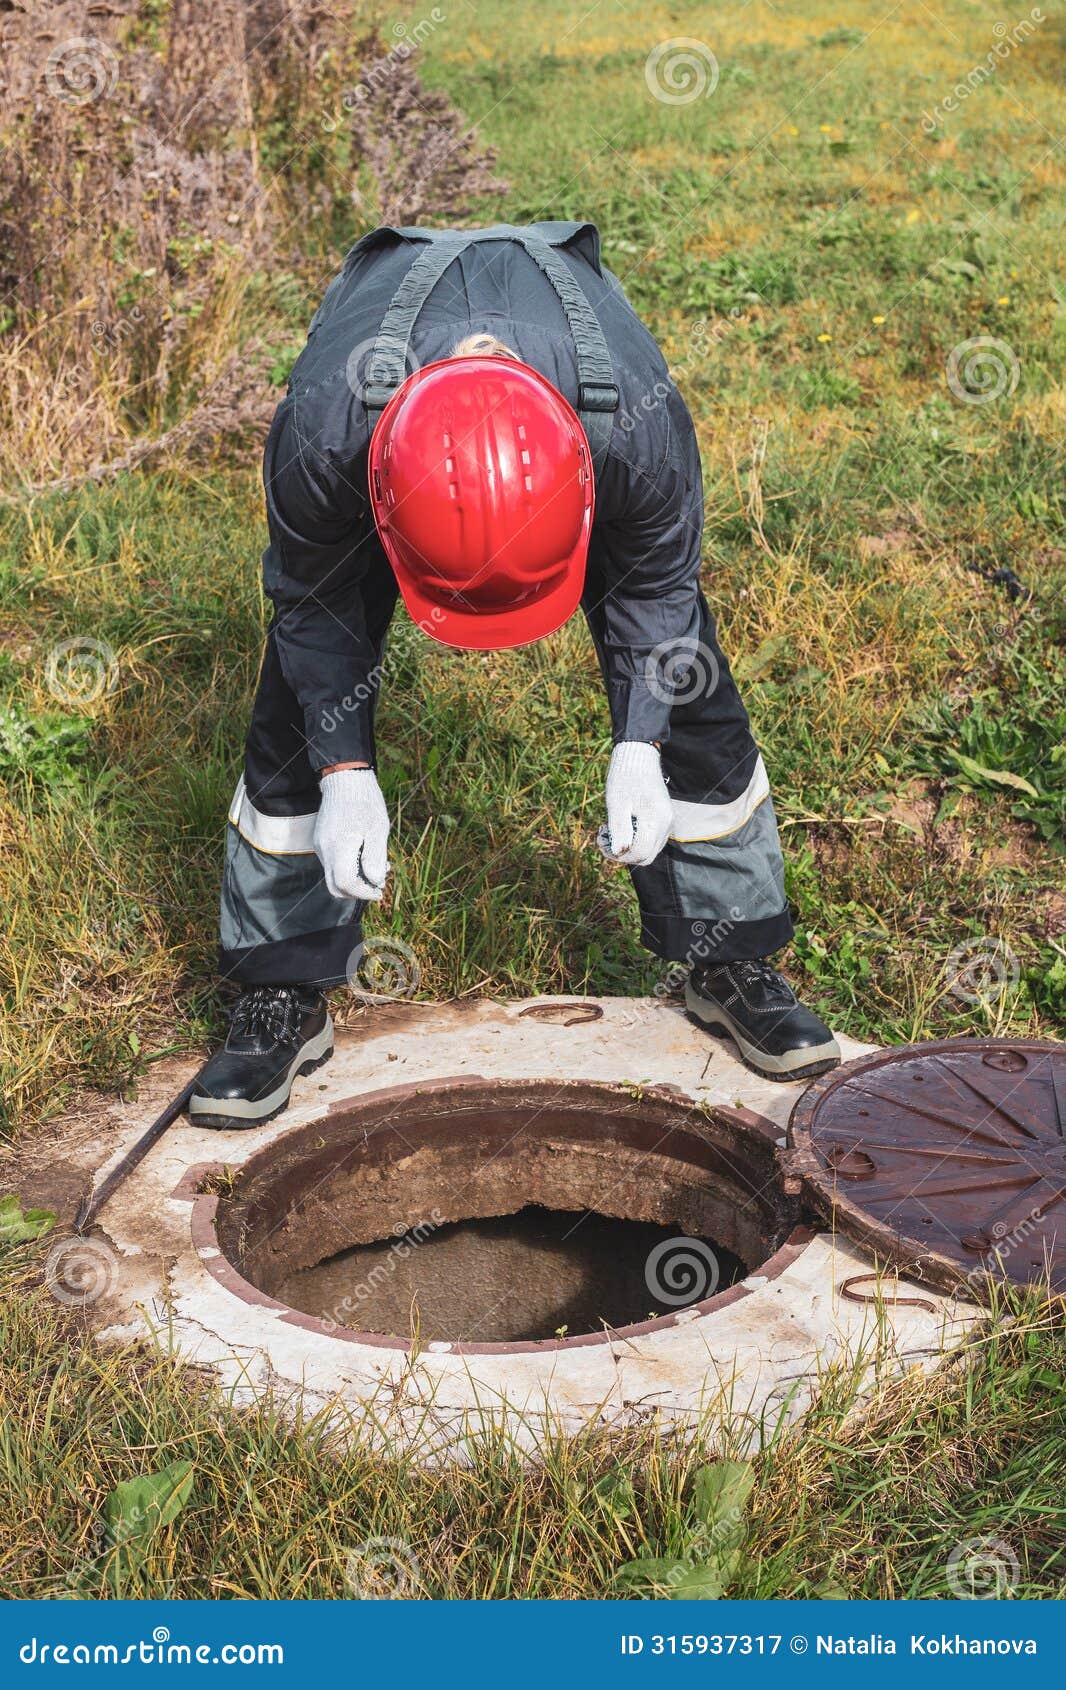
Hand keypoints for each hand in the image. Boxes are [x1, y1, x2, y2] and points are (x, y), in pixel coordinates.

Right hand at [313, 768, 389, 899]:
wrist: (345, 779)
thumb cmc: (366, 802)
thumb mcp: (378, 829)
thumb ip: (375, 858)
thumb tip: (375, 882)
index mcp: (339, 847)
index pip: (346, 884)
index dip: (364, 893)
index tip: (380, 891)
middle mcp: (324, 850)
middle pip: (336, 886)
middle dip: (358, 891)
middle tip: (378, 884)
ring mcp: (320, 846)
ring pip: (335, 875)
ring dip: (356, 878)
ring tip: (380, 865)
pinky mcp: (320, 841)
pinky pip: (333, 863)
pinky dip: (349, 866)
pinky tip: (366, 855)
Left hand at [598, 741, 673, 866]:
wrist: (639, 759)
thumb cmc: (624, 778)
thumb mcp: (617, 803)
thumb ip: (619, 829)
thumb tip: (619, 853)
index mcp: (656, 820)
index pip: (640, 853)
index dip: (619, 855)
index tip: (602, 841)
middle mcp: (666, 824)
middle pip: (645, 856)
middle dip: (622, 853)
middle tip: (603, 837)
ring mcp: (667, 823)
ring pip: (648, 850)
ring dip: (627, 847)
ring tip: (609, 830)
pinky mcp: (664, 820)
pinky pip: (650, 840)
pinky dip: (635, 840)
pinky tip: (621, 826)